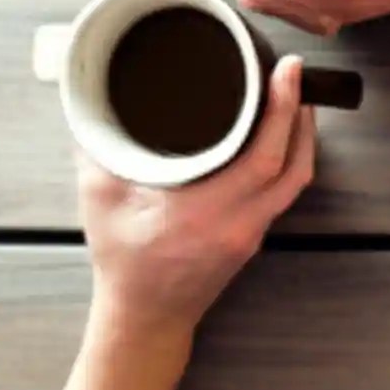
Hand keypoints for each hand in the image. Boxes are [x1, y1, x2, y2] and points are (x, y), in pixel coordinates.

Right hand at [76, 56, 315, 336]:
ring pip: (296, 178)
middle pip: (293, 164)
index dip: (281, 110)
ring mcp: (252, 232)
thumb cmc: (123, 263)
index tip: (287, 71)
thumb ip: (97, 147)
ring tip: (292, 97)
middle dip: (298, 113)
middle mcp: (239, 223)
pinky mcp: (254, 235)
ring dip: (301, 136)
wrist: (146, 318)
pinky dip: (290, 157)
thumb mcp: (100, 199)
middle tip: (291, 73)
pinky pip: (286, 191)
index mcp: (205, 212)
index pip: (263, 157)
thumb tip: (88, 97)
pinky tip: (280, 135)